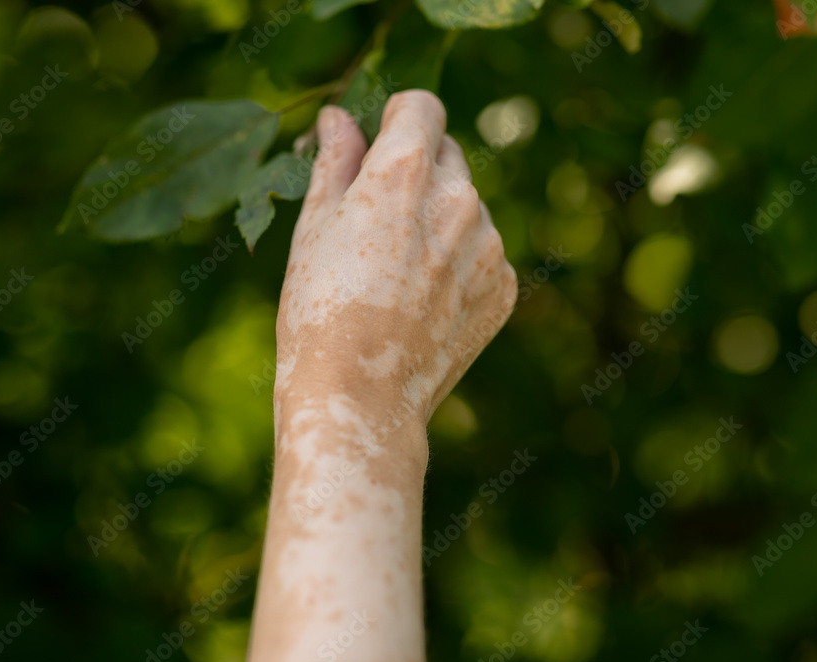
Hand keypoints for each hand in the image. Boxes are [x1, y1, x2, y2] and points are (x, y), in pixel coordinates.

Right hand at [275, 90, 517, 427]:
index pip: (422, 107)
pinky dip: (459, 262)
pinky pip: (483, 252)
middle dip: (417, 171)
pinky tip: (423, 302)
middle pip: (448, 154)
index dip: (397, 121)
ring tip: (397, 275)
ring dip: (440, 219)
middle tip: (377, 223)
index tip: (378, 149)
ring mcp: (489, 246)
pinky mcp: (503, 286)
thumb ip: (335, 162)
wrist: (361, 399)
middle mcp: (459, 199)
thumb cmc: (318, 312)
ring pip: (467, 206)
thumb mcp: (313, 228)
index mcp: (405, 173)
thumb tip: (341, 119)